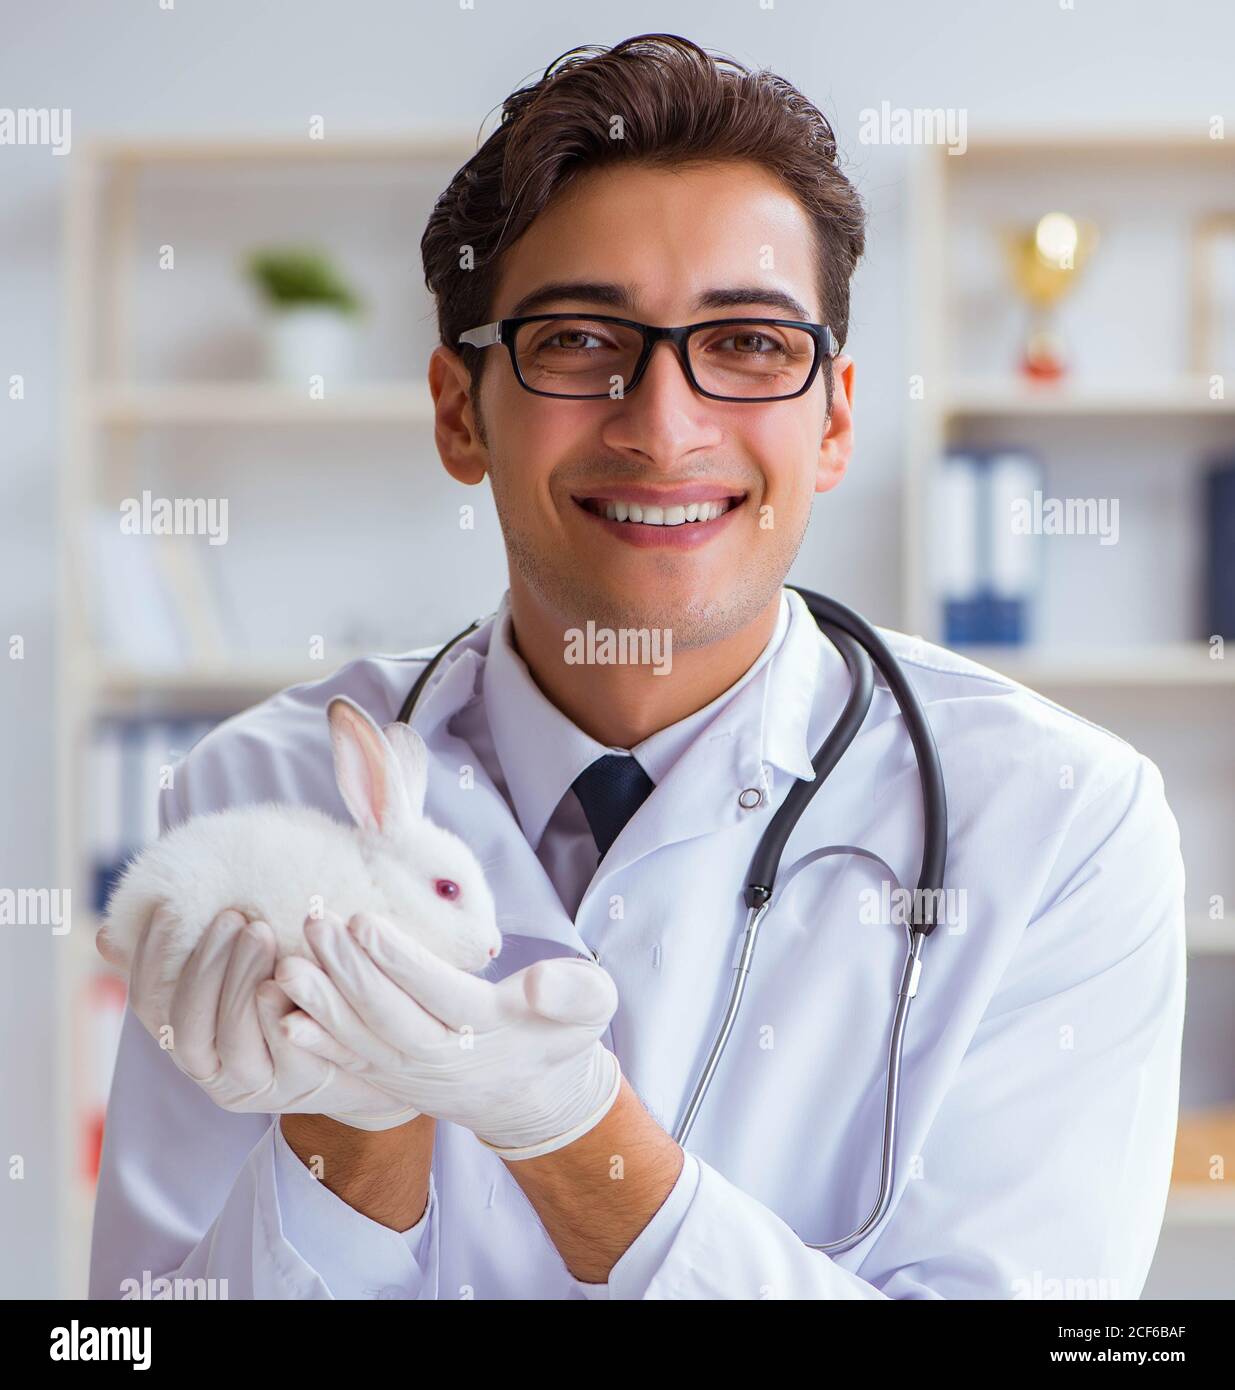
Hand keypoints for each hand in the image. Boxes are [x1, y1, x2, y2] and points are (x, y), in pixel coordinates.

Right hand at [121, 904, 422, 1130]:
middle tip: (233, 915)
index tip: (170, 907)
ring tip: (262, 930)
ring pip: (235, 1037)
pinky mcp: (305, 1081)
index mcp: (189, 1041)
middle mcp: (215, 1072)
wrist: (364, 1049)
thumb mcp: (235, 976)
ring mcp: (259, 1083)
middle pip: (190, 1025)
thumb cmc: (288, 1001)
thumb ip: (184, 956)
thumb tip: (106, 937)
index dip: (152, 958)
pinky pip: (288, 1049)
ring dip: (242, 980)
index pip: (151, 1005)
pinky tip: (290, 973)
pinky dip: (283, 1011)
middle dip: (206, 965)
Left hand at [274, 910, 621, 1158]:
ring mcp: (414, 1076)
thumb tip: (536, 985)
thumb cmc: (558, 1033)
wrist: (533, 1095)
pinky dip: (318, 1047)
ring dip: (322, 1004)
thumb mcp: (590, 1006)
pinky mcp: (392, 1082)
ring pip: (363, 1042)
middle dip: (349, 971)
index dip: (401, 962)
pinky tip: (283, 1020)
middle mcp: (447, 1060)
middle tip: (316, 924)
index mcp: (494, 1031)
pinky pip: (351, 1066)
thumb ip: (573, 992)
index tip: (364, 921)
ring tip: (288, 965)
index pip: (441, 995)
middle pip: (390, 1017)